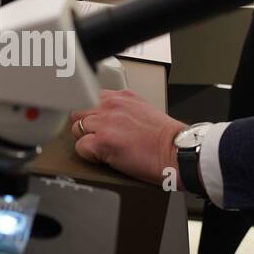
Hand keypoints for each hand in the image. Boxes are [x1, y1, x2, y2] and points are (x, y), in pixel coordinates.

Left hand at [70, 89, 186, 185]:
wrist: (177, 151)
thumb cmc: (166, 138)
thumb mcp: (143, 109)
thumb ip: (123, 109)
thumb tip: (108, 117)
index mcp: (121, 96)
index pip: (90, 98)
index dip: (93, 115)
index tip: (98, 125)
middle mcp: (111, 105)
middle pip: (79, 112)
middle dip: (87, 126)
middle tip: (99, 138)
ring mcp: (105, 122)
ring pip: (77, 129)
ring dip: (87, 140)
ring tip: (103, 149)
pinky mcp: (102, 141)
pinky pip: (80, 147)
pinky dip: (89, 155)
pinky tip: (104, 158)